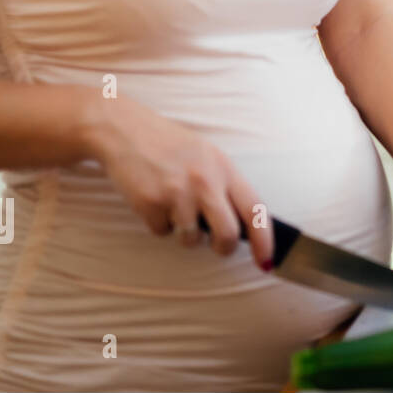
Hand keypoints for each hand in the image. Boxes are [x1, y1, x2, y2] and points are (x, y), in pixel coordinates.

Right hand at [83, 94, 274, 269]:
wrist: (125, 131)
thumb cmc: (171, 147)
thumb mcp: (209, 157)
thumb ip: (226, 186)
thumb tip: (245, 225)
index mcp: (225, 169)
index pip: (255, 210)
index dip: (264, 240)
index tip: (266, 261)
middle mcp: (205, 181)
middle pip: (228, 234)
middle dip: (224, 248)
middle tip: (218, 246)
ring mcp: (177, 193)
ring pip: (191, 239)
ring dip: (185, 233)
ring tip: (175, 207)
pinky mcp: (150, 202)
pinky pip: (161, 232)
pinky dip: (158, 224)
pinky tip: (154, 200)